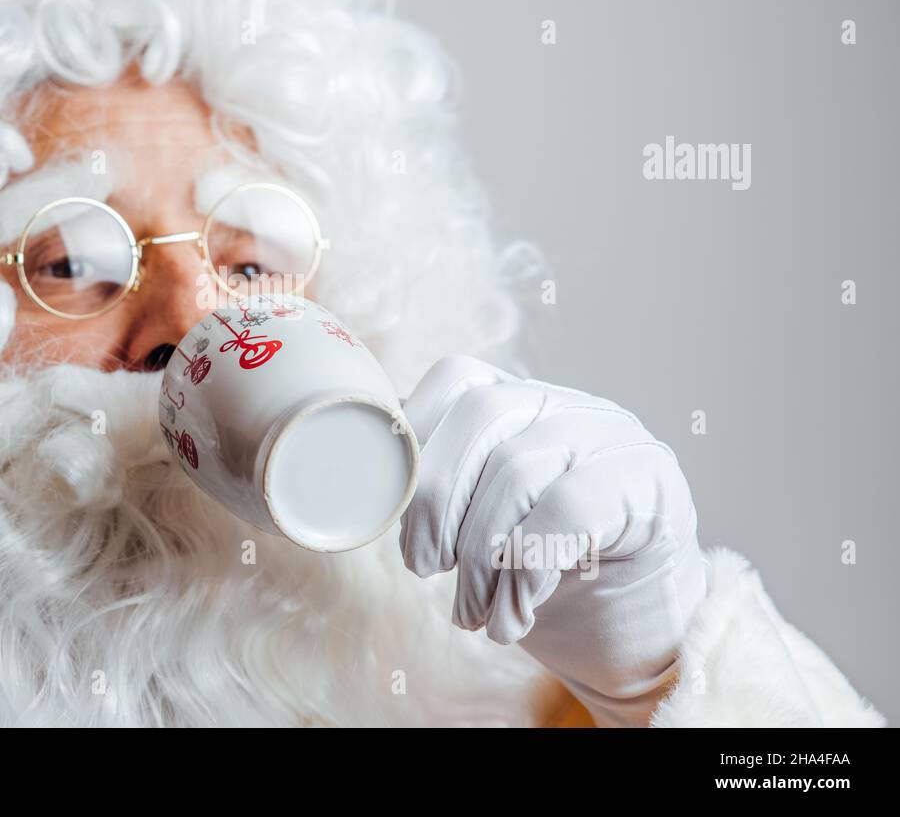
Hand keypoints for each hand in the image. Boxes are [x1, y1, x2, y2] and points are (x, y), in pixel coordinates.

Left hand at [399, 355, 706, 726]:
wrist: (641, 637)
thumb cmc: (547, 576)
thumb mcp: (483, 522)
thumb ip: (441, 483)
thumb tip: (363, 473)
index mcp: (526, 403)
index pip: (457, 378)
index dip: (413, 436)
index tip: (395, 509)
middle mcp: (573, 407)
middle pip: (482, 415)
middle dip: (434, 499)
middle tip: (423, 567)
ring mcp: (617, 439)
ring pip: (519, 468)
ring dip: (477, 557)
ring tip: (471, 611)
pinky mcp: (652, 485)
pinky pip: (569, 511)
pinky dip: (524, 571)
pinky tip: (514, 615)